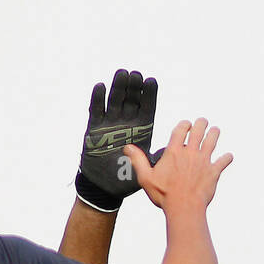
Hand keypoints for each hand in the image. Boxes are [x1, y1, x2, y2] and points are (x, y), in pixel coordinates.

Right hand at [76, 68, 157, 212]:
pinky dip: (98, 99)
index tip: (151, 82)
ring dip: (118, 87)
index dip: (149, 95)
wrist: (105, 189)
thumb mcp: (147, 171)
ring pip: (115, 101)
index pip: (147, 108)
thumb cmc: (126, 180)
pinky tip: (101, 87)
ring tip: (121, 74)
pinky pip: (96, 111)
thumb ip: (155, 158)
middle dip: (134, 87)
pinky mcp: (94, 128)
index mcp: (142, 130)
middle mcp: (127, 123)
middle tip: (135, 75)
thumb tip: (169, 148)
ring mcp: (110, 124)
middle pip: (131, 100)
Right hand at [127, 118, 231, 211]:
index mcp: (174, 152)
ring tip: (215, 131)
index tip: (186, 124)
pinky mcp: (213, 172)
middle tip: (202, 122)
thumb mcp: (146, 178)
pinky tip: (228, 157)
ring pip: (213, 140)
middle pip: (199, 129)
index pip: (181, 129)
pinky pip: (224, 161)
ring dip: (215, 133)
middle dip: (201, 123)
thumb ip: (138, 160)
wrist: (184, 208)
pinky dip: (227, 158)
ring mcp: (204, 161)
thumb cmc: (165, 195)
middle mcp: (190, 153)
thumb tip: (127, 148)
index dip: (184, 124)